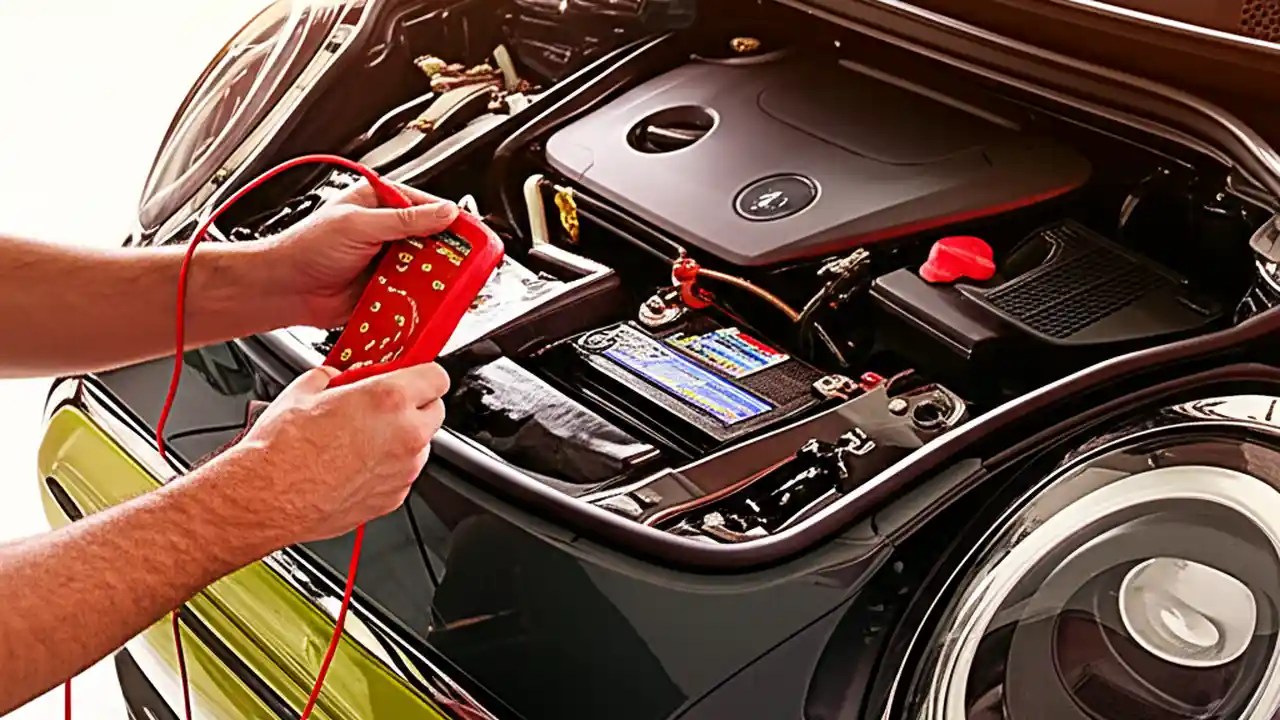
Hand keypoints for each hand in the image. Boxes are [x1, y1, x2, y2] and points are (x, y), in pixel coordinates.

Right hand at [226, 363, 449, 546]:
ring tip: (362, 439)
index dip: (422, 375)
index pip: (437, 376)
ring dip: (402, 438)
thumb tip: (335, 376)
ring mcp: (403, 470)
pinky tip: (356, 465)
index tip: (411, 377)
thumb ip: (332, 377)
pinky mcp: (394, 497)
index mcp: (389, 399)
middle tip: (384, 406)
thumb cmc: (281, 449)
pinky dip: (389, 468)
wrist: (266, 497)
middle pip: (435, 411)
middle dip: (415, 405)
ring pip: (421, 444)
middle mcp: (405, 435)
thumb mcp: (304, 391)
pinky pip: (403, 473)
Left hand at [263, 181, 459, 327]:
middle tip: (469, 263)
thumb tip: (444, 212)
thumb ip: (405, 220)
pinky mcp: (385, 289)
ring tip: (455, 284)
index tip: (472, 234)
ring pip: (426, 268)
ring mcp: (386, 261)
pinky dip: (423, 298)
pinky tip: (432, 301)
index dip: (451, 220)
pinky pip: (413, 292)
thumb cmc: (305, 247)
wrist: (283, 289)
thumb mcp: (359, 225)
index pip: (426, 206)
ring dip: (438, 277)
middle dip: (450, 253)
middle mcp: (386, 231)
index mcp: (378, 202)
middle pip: (432, 239)